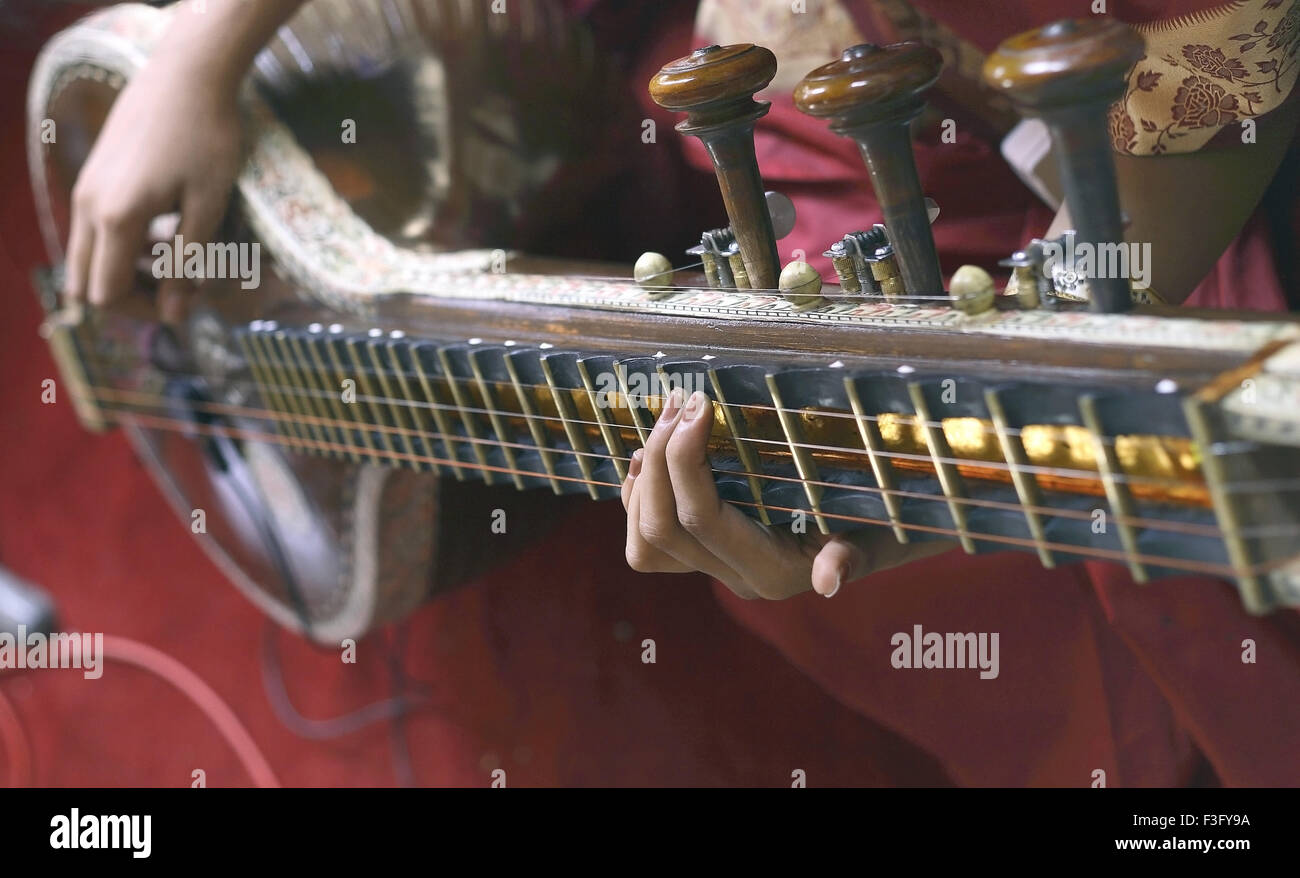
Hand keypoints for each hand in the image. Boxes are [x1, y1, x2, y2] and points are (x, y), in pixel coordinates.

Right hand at [63, 50, 242, 323]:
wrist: (188, 74)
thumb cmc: (207, 137)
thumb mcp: (208, 207)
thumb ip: (189, 264)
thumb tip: (176, 316)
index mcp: (116, 218)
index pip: (108, 295)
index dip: (146, 311)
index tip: (188, 302)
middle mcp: (89, 206)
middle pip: (88, 282)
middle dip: (132, 295)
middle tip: (180, 285)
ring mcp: (86, 189)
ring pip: (90, 256)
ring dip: (128, 269)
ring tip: (181, 253)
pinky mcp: (95, 177)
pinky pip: (96, 229)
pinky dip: (125, 243)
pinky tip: (168, 228)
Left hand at [620, 388, 955, 598]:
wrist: (891, 531)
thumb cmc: (888, 520)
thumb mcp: (878, 531)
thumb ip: (851, 554)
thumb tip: (829, 580)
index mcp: (773, 572)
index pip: (701, 519)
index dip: (685, 460)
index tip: (698, 402)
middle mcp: (739, 579)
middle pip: (662, 529)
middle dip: (660, 458)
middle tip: (679, 400)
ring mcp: (718, 570)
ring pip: (645, 543)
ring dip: (645, 480)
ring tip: (662, 426)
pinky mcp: (707, 555)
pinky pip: (649, 543)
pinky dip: (642, 497)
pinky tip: (653, 457)